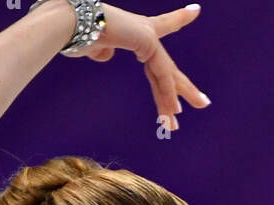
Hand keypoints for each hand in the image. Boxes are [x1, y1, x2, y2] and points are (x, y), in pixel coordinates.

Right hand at [67, 4, 208, 131]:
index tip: (196, 11)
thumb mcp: (90, 47)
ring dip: (172, 101)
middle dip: (183, 87)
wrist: (70, 21)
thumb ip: (100, 51)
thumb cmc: (75, 32)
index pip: (162, 25)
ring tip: (175, 125)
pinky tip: (174, 111)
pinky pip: (161, 74)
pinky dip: (167, 93)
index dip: (178, 19)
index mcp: (133, 30)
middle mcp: (144, 30)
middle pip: (168, 65)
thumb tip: (106, 54)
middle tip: (203, 103)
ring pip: (166, 74)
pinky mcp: (147, 40)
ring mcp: (147, 34)